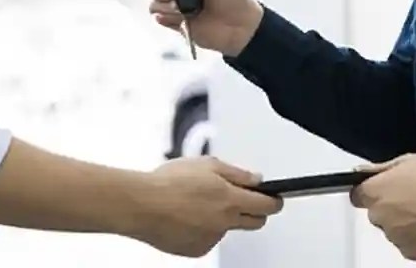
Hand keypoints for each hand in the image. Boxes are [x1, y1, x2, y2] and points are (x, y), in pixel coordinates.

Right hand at [132, 156, 283, 256]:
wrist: (140, 205)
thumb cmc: (168, 182)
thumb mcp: (207, 165)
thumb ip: (237, 173)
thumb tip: (256, 179)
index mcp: (230, 200)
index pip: (267, 206)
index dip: (274, 200)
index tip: (275, 198)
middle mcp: (224, 223)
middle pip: (255, 222)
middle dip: (254, 211)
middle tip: (242, 199)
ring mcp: (210, 239)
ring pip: (226, 228)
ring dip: (221, 217)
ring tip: (195, 202)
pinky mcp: (195, 249)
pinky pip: (207, 238)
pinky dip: (202, 228)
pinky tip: (185, 215)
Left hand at [350, 153, 415, 260]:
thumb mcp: (409, 160)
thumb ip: (381, 169)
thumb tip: (362, 171)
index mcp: (377, 191)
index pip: (358, 195)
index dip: (372, 192)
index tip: (382, 190)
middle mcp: (381, 216)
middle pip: (377, 213)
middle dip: (389, 207)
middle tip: (413, 198)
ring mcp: (395, 236)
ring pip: (392, 229)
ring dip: (403, 223)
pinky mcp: (411, 251)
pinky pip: (407, 244)